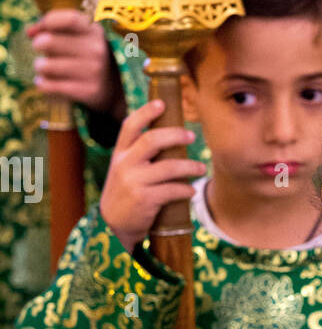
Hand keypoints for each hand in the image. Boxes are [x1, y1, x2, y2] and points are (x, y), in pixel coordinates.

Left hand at [27, 9, 124, 115]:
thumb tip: (30, 32)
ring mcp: (94, 71)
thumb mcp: (79, 37)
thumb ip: (55, 29)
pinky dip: (42, 84)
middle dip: (38, 44)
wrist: (115, 88)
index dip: (48, 21)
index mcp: (94, 31)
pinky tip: (43, 83)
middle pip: (50, 41)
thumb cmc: (87, 56)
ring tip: (42, 67)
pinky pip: (52, 86)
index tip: (40, 29)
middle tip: (38, 48)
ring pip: (48, 65)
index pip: (70, 19)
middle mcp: (96, 50)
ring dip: (40, 66)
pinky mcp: (89, 91)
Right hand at [99, 99, 206, 251]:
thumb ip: (138, 153)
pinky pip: (172, 190)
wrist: (113, 225)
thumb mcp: (124, 169)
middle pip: (152, 140)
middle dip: (175, 135)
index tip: (161, 103)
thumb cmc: (126, 192)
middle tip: (192, 135)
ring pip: (169, 167)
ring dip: (190, 166)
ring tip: (201, 167)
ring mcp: (134, 182)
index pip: (130, 126)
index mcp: (120, 154)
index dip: (145, 112)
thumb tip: (168, 135)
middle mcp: (124, 165)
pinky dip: (185, 189)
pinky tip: (190, 191)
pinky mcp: (144, 200)